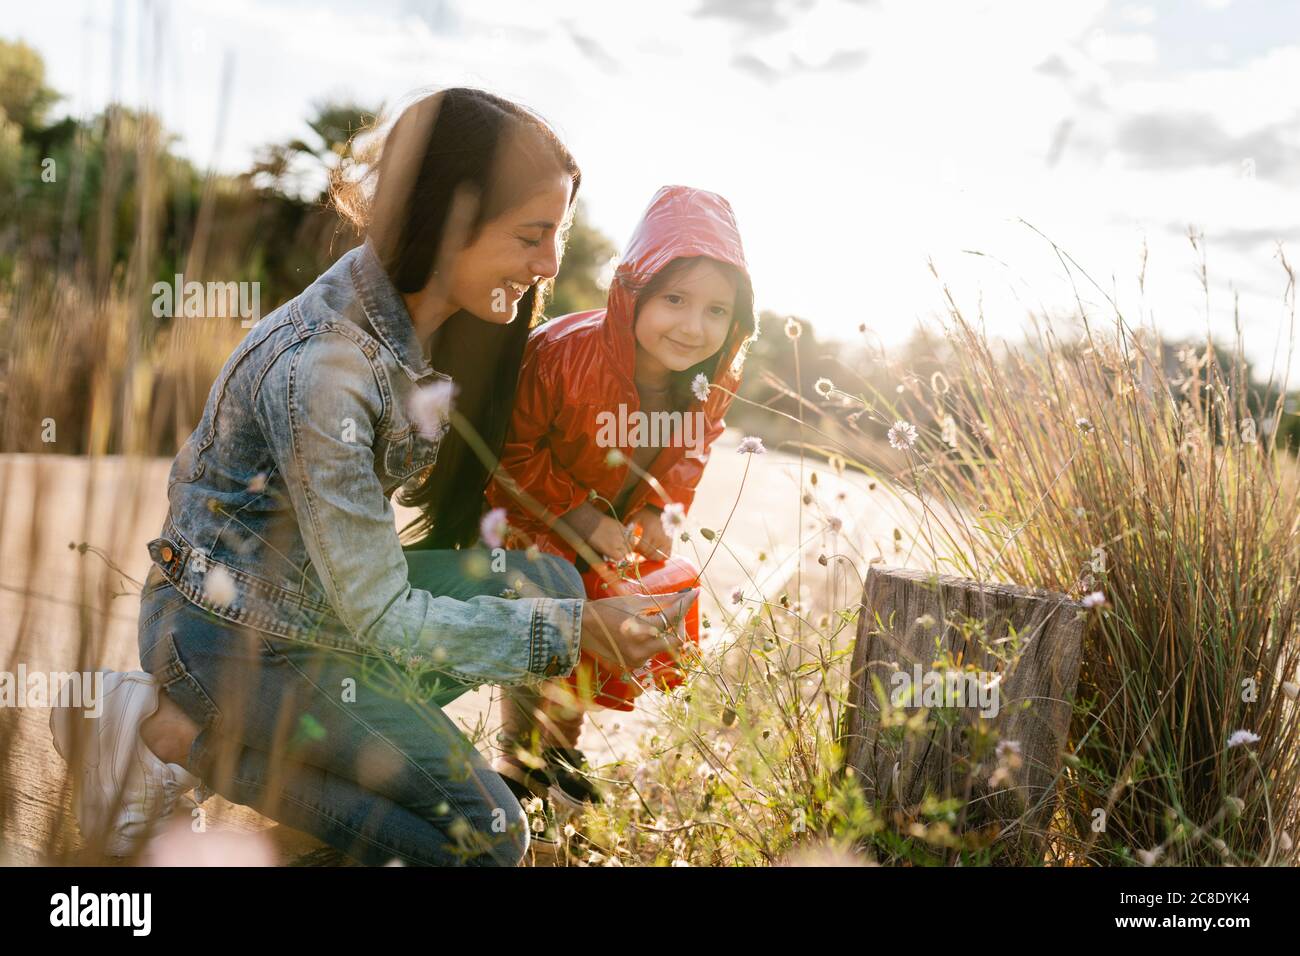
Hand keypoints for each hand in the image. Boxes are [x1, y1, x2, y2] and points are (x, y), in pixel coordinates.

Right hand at [580, 588, 698, 672]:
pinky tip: (649, 630)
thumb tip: (684, 595)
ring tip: (659, 617)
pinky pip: (654, 652)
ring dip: (668, 632)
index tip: (695, 593)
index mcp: (639, 629)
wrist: (581, 628)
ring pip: (665, 646)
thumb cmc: (606, 609)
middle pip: (675, 639)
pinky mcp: (633, 666)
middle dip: (680, 622)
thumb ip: (660, 600)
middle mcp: (640, 649)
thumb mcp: (633, 600)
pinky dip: (656, 641)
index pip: (672, 616)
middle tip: (677, 609)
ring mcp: (637, 660)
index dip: (685, 603)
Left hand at [587, 514, 633, 562]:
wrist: (589, 522)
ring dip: (628, 544)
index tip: (617, 556)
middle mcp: (618, 543)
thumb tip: (612, 556)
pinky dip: (628, 536)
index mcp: (611, 550)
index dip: (619, 557)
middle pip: (627, 551)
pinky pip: (629, 533)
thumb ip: (607, 553)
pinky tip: (624, 536)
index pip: (621, 557)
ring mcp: (621, 534)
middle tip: (621, 551)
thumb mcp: (597, 549)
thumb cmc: (590, 537)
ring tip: (624, 544)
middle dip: (625, 552)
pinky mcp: (621, 526)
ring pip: (630, 542)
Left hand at [630, 507, 671, 559]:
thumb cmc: (647, 513)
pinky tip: (655, 552)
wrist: (661, 509)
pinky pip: (666, 555)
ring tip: (646, 552)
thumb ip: (630, 528)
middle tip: (639, 550)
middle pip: (649, 553)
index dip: (636, 549)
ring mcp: (666, 541)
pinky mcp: (671, 543)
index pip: (642, 547)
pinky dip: (660, 557)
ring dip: (650, 557)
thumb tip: (625, 539)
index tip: (634, 547)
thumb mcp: (636, 517)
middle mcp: (659, 537)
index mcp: (650, 531)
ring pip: (658, 557)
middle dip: (642, 553)